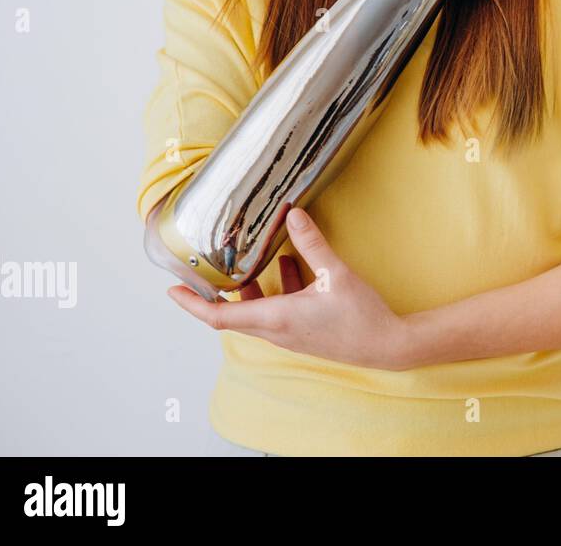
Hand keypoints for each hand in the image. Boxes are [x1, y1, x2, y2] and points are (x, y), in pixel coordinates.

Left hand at [166, 207, 413, 370]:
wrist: (387, 345)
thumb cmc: (362, 316)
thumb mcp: (337, 274)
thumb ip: (313, 244)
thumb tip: (293, 214)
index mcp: (277, 318)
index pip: (219, 317)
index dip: (192, 304)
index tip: (173, 290)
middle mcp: (277, 330)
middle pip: (231, 315)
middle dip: (213, 293)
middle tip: (201, 269)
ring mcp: (290, 334)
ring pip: (254, 312)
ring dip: (246, 290)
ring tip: (245, 262)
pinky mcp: (303, 332)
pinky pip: (276, 312)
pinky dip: (273, 290)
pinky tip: (289, 265)